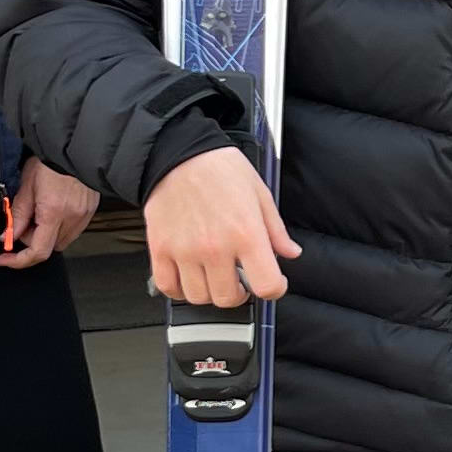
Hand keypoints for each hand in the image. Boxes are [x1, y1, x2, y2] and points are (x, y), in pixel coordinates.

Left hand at [0, 160, 99, 268]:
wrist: (74, 145)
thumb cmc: (50, 160)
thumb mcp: (26, 185)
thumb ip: (17, 215)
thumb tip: (8, 235)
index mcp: (54, 212)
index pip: (38, 251)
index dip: (19, 260)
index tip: (5, 259)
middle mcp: (72, 217)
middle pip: (49, 248)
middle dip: (32, 239)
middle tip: (24, 219)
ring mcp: (84, 215)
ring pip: (61, 241)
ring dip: (47, 233)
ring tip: (41, 210)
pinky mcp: (91, 210)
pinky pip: (72, 229)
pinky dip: (60, 226)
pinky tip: (54, 208)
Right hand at [145, 145, 298, 308]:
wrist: (178, 152)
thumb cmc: (219, 167)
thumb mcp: (259, 192)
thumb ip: (276, 229)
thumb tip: (290, 252)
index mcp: (245, 233)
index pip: (267, 286)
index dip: (274, 289)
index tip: (272, 283)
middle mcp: (215, 247)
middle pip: (229, 299)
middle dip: (240, 293)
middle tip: (240, 280)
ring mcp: (185, 251)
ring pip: (199, 297)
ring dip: (210, 292)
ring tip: (214, 275)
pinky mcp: (161, 249)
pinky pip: (169, 287)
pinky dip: (180, 289)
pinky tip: (189, 277)